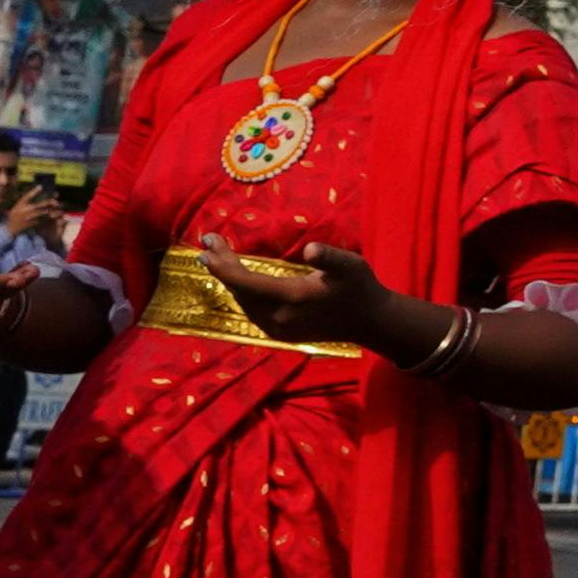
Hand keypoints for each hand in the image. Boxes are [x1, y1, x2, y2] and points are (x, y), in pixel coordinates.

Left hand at [206, 236, 407, 356]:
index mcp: (291, 298)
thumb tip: (310, 249)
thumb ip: (329, 257)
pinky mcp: (279, 334)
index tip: (207, 243)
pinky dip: (242, 293)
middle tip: (208, 245)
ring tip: (218, 259)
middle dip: (221, 267)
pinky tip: (239, 281)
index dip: (222, 264)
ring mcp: (277, 329)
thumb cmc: (360, 287)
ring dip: (230, 280)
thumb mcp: (351, 265)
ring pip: (243, 301)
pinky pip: (251, 311)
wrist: (369, 321)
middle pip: (239, 290)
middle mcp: (277, 317)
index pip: (244, 282)